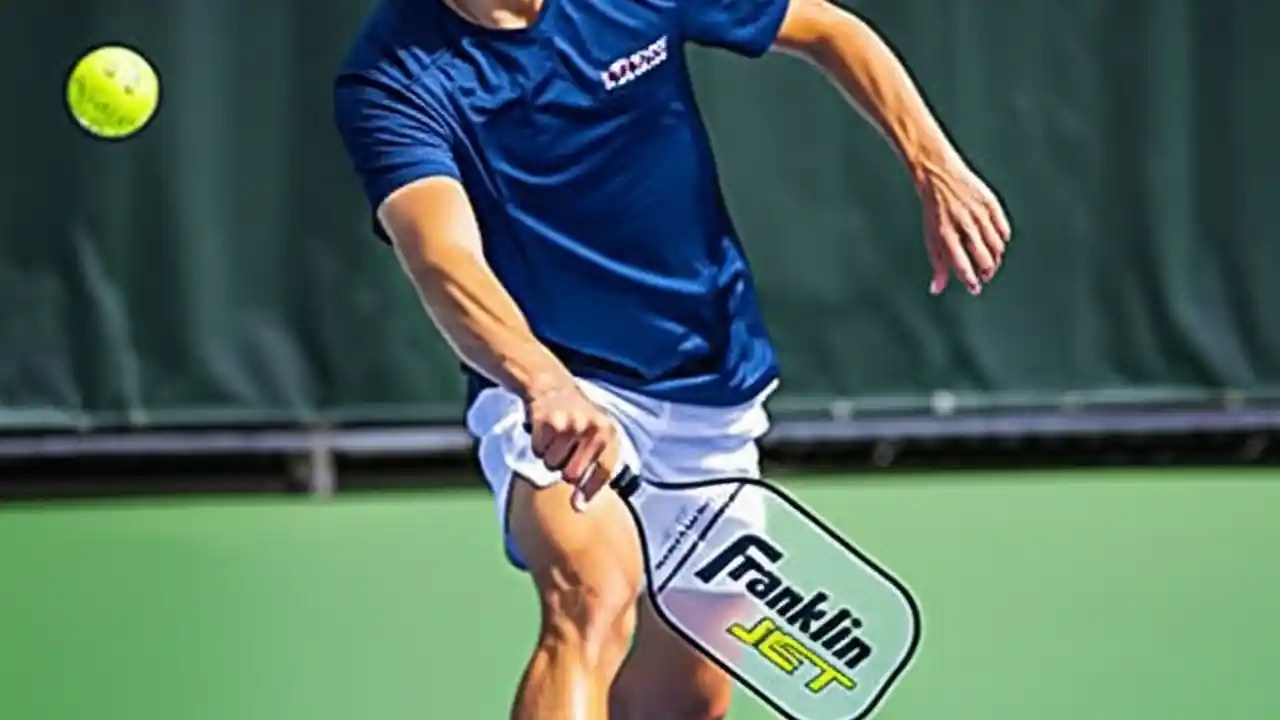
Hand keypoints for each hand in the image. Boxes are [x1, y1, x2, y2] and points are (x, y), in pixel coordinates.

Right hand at [525, 382, 620, 511]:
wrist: (553, 385)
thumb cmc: (577, 420)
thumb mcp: (596, 438)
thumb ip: (593, 473)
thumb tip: (579, 508)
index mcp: (609, 433)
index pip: (603, 472)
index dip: (590, 490)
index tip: (577, 505)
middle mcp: (592, 427)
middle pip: (571, 475)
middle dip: (564, 469)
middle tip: (565, 452)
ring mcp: (569, 422)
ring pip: (551, 464)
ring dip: (549, 457)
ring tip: (556, 438)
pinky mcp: (547, 419)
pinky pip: (537, 451)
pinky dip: (537, 446)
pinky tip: (544, 432)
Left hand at [916, 160, 1012, 295]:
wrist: (939, 175)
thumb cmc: (935, 212)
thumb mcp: (931, 236)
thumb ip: (937, 264)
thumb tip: (936, 290)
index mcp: (945, 233)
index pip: (962, 263)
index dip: (970, 279)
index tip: (975, 288)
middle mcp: (963, 223)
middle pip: (984, 257)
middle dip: (986, 272)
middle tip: (984, 276)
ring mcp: (979, 212)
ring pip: (996, 246)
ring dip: (995, 259)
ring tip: (990, 263)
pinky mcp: (990, 203)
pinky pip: (1004, 230)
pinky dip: (1002, 241)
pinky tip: (996, 245)